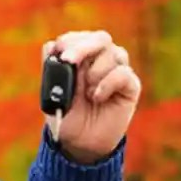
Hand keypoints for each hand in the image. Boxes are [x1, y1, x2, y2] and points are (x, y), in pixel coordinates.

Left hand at [42, 31, 141, 163]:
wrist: (80, 143)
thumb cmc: (66, 116)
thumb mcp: (52, 93)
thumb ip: (52, 70)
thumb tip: (50, 45)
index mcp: (81, 59)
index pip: (80, 38)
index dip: (71, 41)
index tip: (60, 54)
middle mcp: (101, 61)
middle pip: (100, 38)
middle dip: (83, 47)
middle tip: (69, 61)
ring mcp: (117, 71)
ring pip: (113, 53)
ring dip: (94, 72)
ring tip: (87, 94)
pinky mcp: (130, 86)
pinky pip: (123, 73)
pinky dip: (107, 83)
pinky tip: (97, 97)